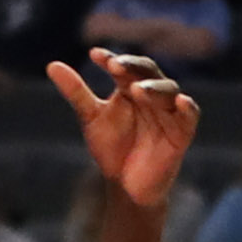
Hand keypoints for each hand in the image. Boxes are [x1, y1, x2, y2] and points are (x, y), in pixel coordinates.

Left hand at [51, 50, 198, 208]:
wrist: (125, 186)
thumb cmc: (111, 148)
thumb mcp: (91, 118)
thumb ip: (76, 92)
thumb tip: (52, 65)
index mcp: (130, 88)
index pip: (124, 67)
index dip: (111, 60)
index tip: (95, 55)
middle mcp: (151, 95)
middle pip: (148, 72)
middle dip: (133, 67)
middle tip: (115, 65)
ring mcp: (167, 112)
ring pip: (168, 90)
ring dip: (153, 87)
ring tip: (137, 89)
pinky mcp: (181, 132)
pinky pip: (189, 115)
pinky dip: (187, 107)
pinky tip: (180, 101)